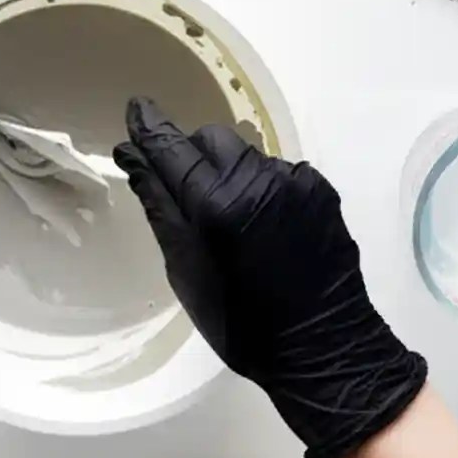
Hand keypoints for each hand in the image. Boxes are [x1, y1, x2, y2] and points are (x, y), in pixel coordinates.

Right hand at [113, 98, 426, 457]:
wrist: (322, 347)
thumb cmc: (242, 323)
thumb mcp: (185, 269)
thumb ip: (160, 206)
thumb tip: (134, 159)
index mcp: (217, 203)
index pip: (172, 147)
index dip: (150, 127)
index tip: (137, 109)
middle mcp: (258, 179)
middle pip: (212, 139)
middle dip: (193, 154)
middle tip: (187, 191)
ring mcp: (295, 181)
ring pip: (247, 155)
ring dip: (231, 173)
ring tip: (233, 220)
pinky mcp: (321, 190)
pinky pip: (280, 172)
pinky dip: (264, 188)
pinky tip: (266, 226)